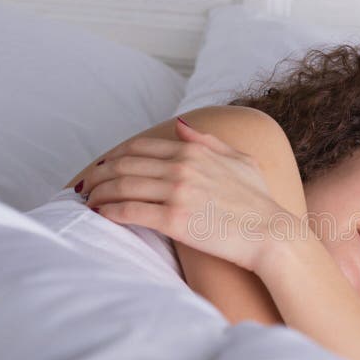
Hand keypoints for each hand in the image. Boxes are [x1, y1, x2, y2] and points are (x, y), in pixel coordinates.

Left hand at [81, 119, 287, 271]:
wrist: (272, 234)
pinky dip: (109, 211)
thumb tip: (180, 125)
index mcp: (193, 151)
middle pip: (124, 165)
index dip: (115, 156)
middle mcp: (182, 167)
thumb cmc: (260, 201)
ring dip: (99, 192)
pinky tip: (99, 214)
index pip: (140, 147)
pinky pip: (130, 212)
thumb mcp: (240, 160)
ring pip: (122, 187)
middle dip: (100, 174)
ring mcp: (177, 193)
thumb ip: (208, 141)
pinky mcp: (174, 220)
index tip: (104, 166)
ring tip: (89, 200)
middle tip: (88, 184)